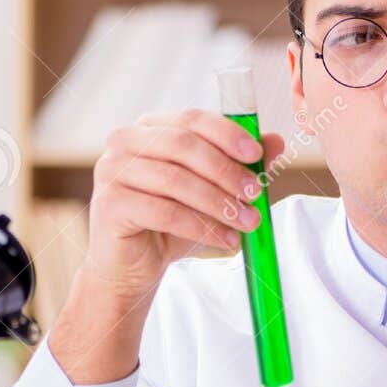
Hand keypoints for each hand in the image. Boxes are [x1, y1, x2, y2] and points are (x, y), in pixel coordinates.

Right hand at [85, 109, 284, 302]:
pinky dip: (201, 226)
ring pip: (176, 181)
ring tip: (247, 222)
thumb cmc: (170, 225)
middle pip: (183, 145)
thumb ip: (239, 165)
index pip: (192, 119)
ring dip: (219, 203)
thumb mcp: (211, 192)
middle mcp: (124, 142)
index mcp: (149, 127)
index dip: (227, 134)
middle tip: (256, 194)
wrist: (132, 267)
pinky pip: (164, 212)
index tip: (257, 155)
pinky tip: (226, 240)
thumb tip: (276, 141)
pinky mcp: (110, 204)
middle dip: (226, 171)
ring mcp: (112, 171)